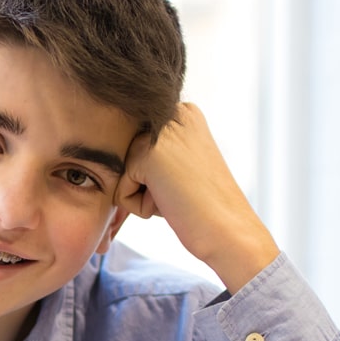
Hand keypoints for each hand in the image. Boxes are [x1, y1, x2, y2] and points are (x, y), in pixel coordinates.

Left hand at [116, 102, 278, 293]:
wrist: (228, 229)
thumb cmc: (204, 205)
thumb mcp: (180, 163)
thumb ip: (153, 149)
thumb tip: (110, 143)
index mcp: (182, 111)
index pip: (135, 147)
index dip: (154, 176)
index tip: (185, 182)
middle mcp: (172, 112)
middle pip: (125, 158)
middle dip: (146, 184)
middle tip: (181, 191)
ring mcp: (160, 133)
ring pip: (121, 173)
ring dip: (143, 195)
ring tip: (177, 196)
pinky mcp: (147, 156)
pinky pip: (121, 191)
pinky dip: (140, 207)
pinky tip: (171, 202)